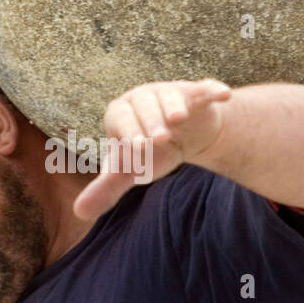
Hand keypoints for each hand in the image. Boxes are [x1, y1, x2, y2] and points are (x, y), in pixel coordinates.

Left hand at [73, 78, 232, 221]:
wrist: (184, 135)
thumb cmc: (149, 151)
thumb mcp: (129, 169)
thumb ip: (106, 188)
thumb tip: (80, 212)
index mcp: (121, 113)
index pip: (120, 119)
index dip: (128, 133)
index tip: (137, 150)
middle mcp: (143, 98)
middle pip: (144, 106)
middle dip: (150, 122)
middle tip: (158, 140)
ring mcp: (171, 93)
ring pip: (171, 95)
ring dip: (173, 106)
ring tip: (177, 120)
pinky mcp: (196, 94)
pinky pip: (204, 90)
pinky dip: (213, 91)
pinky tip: (223, 95)